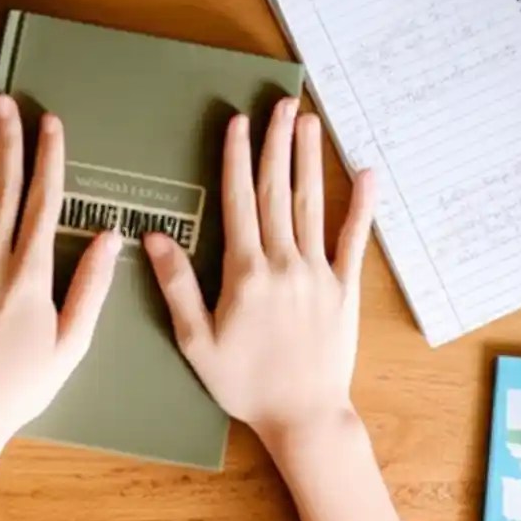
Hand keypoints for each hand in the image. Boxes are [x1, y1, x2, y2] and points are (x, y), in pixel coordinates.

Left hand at [0, 95, 122, 445]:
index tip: (51, 124)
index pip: (44, 201)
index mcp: (31, 274)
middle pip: (3, 188)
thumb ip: (91, 288)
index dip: (50, 158)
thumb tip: (111, 238)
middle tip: (7, 102)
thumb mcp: (71, 345)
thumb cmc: (20, 387)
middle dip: (8, 141)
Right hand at [143, 97, 375, 439]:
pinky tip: (367, 174)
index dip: (238, 159)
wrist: (303, 416)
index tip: (238, 123)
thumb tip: (153, 238)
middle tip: (279, 104)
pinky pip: (354, 240)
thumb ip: (177, 285)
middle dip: (276, 145)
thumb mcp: (196, 340)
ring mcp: (318, 273)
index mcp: (245, 273)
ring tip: (308, 122)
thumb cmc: (244, 384)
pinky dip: (361, 206)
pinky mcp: (345, 288)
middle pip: (278, 192)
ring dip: (309, 160)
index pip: (240, 202)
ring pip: (312, 205)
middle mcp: (284, 263)